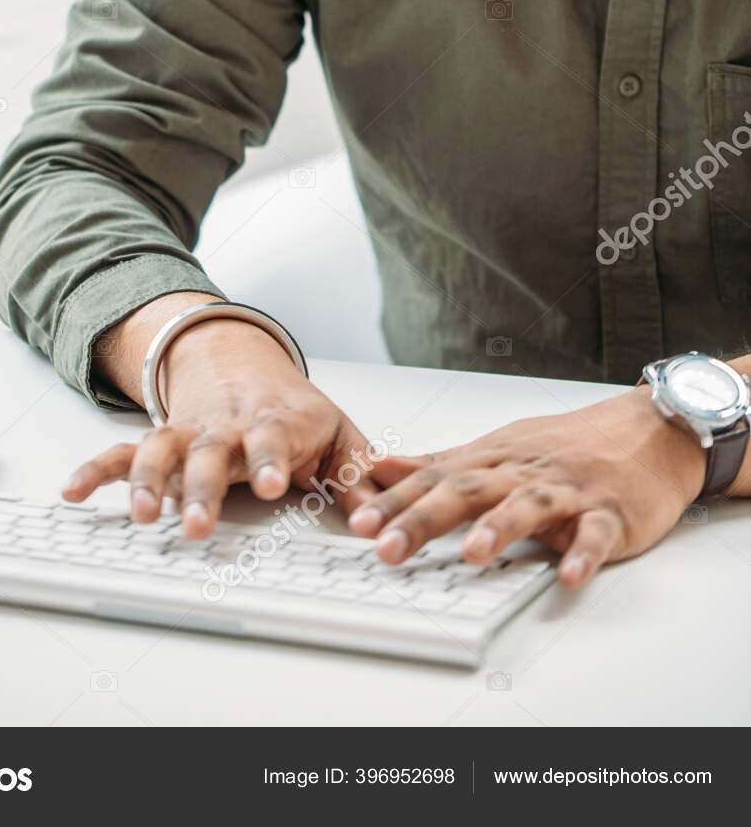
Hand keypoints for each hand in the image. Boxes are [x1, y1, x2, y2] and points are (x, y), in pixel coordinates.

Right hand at [62, 314, 399, 536]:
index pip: (272, 438)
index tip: (269, 483)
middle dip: (201, 487)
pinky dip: (97, 469)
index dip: (269, 459)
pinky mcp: (162, 441)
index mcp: (274, 423)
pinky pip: (123, 453)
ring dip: (149, 480)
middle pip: (210, 452)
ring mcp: (189, 432)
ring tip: (141, 514)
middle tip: (195, 525)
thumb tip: (376, 524)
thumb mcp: (339, 437)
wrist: (240, 359)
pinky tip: (74, 489)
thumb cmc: (295, 411)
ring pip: (162, 450)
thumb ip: (360, 480)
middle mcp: (226, 427)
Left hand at [347, 385, 708, 586]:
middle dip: (425, 518)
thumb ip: (439, 464)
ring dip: (501, 529)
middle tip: (388, 546)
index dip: (396, 501)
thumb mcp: (496, 448)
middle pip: (469, 491)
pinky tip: (570, 574)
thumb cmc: (565, 445)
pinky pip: (596, 534)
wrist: (647, 431)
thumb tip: (379, 467)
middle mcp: (523, 472)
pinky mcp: (610, 513)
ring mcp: (568, 491)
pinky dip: (584, 553)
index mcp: (493, 460)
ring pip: (529, 506)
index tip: (358, 523)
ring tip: (472, 554)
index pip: (435, 479)